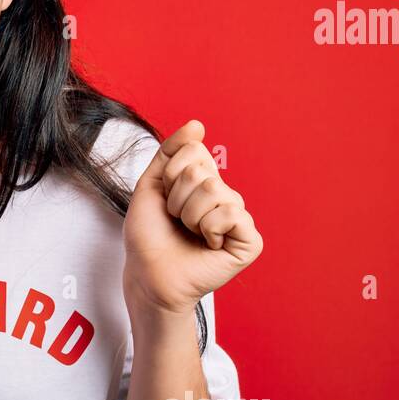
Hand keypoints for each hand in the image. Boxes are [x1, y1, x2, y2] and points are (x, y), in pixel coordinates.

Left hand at [122, 120, 262, 315]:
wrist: (148, 274)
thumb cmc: (149, 236)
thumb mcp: (152, 185)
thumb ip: (170, 151)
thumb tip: (197, 125)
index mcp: (205, 182)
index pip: (193, 151)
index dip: (170, 176)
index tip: (165, 200)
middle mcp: (225, 197)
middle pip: (200, 170)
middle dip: (177, 198)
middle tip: (176, 221)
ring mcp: (239, 219)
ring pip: (213, 191)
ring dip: (189, 215)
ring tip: (189, 233)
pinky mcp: (250, 241)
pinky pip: (231, 214)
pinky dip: (209, 229)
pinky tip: (208, 245)